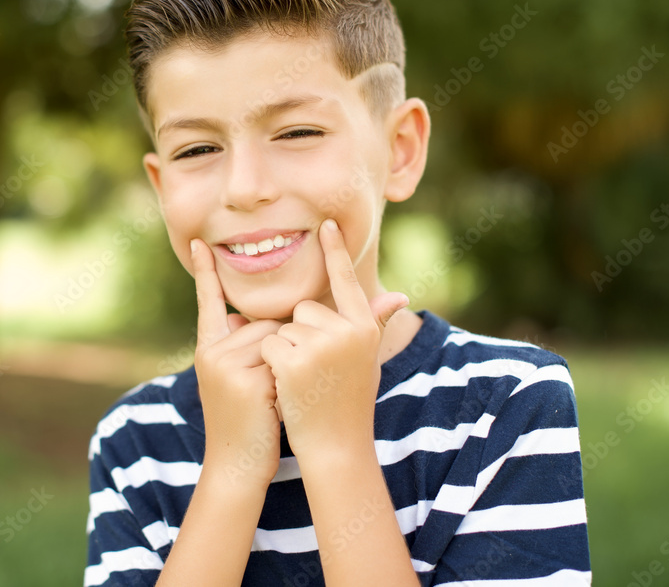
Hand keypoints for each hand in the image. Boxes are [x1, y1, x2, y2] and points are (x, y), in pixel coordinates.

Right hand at [191, 239, 283, 488]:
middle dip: (281, 348)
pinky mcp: (245, 380)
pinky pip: (282, 359)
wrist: (237, 464)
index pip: (209, 302)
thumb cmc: (247, 420)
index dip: (206, 271)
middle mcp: (211, 352)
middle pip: (264, 323)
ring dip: (287, 364)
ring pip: (276, 339)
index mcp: (208, 348)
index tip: (198, 240)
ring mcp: (225, 365)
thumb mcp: (237, 379)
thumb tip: (248, 315)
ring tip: (271, 398)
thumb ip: (242, 345)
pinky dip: (288, 380)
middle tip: (267, 389)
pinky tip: (274, 405)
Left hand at [260, 219, 407, 458]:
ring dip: (285, 351)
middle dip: (300, 335)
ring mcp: (320, 345)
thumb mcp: (365, 359)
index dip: (335, 251)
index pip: (346, 281)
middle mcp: (347, 331)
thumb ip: (373, 322)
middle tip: (316, 371)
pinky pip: (268, 344)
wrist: (337, 446)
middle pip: (304, 309)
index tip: (327, 222)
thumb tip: (400, 296)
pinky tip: (287, 385)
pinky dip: (270, 364)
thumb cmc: (350, 402)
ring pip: (284, 327)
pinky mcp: (294, 360)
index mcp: (363, 327)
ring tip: (305, 381)